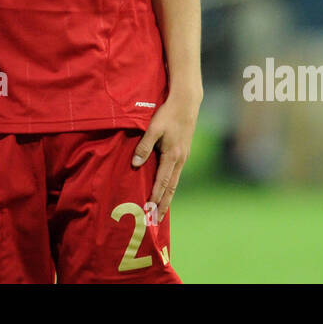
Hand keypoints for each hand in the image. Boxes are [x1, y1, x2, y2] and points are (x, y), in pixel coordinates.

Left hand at [131, 90, 201, 220]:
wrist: (187, 103)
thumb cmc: (168, 114)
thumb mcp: (153, 128)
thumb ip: (144, 146)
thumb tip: (135, 163)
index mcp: (172, 156)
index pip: (162, 182)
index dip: (156, 197)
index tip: (150, 210)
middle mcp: (180, 160)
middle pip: (171, 188)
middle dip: (164, 204)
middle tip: (157, 220)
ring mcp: (183, 157)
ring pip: (175, 182)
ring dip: (168, 197)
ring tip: (161, 210)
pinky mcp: (183, 153)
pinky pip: (176, 175)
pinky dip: (171, 186)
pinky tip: (166, 189)